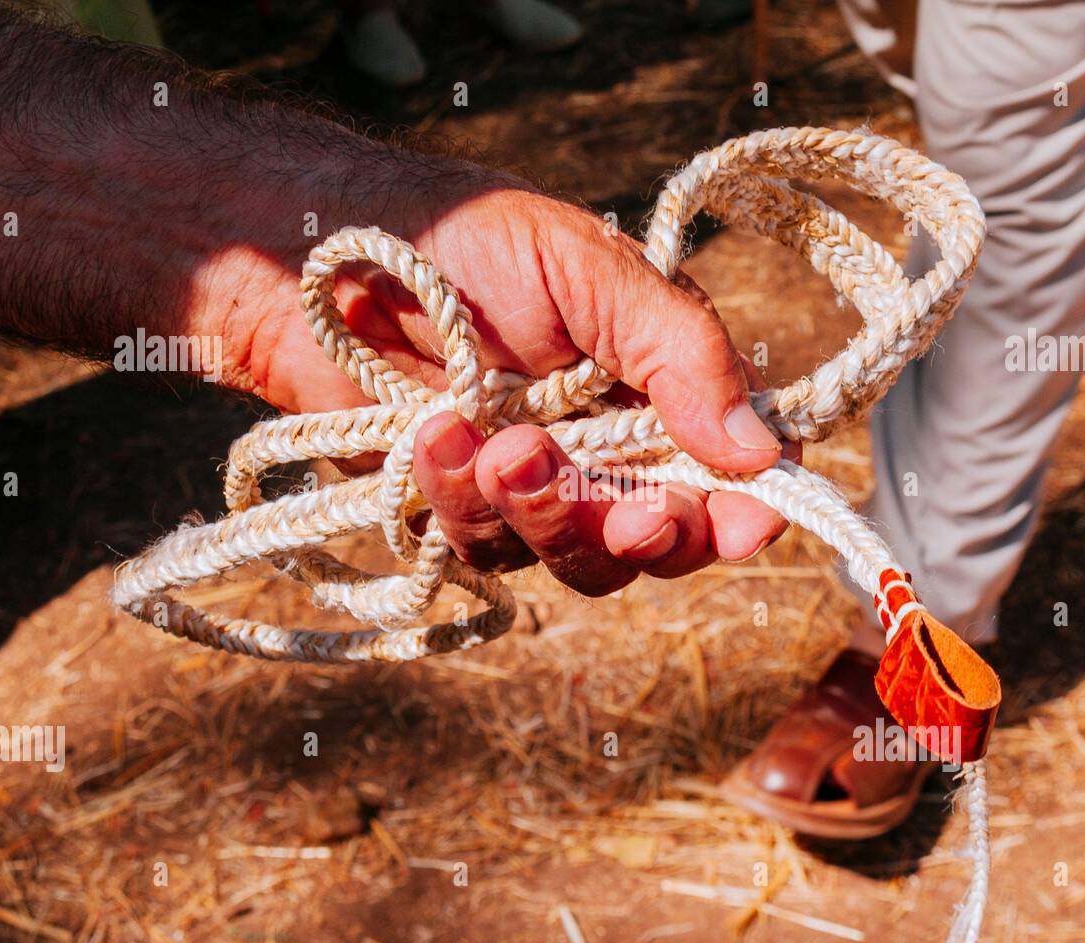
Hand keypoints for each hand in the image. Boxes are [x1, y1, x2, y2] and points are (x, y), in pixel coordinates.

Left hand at [223, 177, 799, 595]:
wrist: (322, 256)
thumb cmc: (463, 238)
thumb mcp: (589, 270)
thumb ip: (680, 353)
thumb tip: (762, 451)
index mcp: (663, 382)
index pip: (736, 470)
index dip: (749, 509)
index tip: (737, 525)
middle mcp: (612, 445)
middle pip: (666, 538)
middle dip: (643, 529)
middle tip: (622, 509)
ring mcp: (539, 485)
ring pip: (581, 561)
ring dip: (544, 516)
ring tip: (493, 444)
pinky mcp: (467, 510)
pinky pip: (491, 551)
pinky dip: (465, 505)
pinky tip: (433, 439)